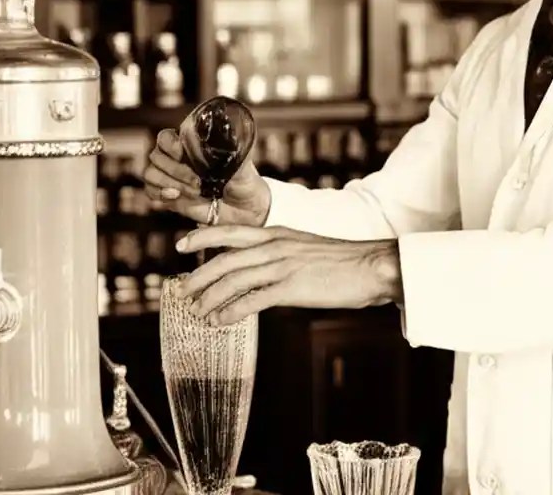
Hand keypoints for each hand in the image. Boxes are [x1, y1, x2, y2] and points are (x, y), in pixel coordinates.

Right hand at [144, 128, 271, 225]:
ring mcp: (172, 178)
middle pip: (156, 155)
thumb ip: (233, 152)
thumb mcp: (242, 166)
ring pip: (150, 173)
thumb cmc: (244, 183)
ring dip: (169, 182)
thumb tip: (231, 135)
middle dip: (175, 169)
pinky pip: (150, 190)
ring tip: (194, 192)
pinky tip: (175, 196)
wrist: (244, 212)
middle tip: (198, 182)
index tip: (181, 153)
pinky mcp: (170, 196)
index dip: (169, 144)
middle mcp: (178, 159)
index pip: (166, 137)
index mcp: (192, 146)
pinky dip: (159, 193)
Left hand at [175, 226, 402, 325]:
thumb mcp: (305, 249)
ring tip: (197, 312)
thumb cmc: (344, 262)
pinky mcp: (292, 287)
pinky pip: (252, 300)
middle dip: (197, 276)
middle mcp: (274, 245)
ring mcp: (282, 265)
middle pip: (224, 258)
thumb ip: (281, 255)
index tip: (181, 246)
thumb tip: (262, 273)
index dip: (202, 238)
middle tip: (180, 291)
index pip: (230, 232)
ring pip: (233, 280)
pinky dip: (231, 311)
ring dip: (209, 298)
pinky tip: (220, 321)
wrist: (373, 266)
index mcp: (277, 233)